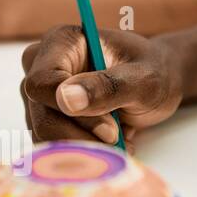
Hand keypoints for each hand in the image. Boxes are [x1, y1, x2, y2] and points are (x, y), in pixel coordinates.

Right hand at [20, 26, 183, 146]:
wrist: (156, 84)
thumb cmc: (153, 72)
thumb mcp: (143, 79)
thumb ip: (108, 86)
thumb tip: (66, 99)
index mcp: (61, 42)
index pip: (42, 84)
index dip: (73, 113)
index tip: (110, 129)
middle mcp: (41, 66)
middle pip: (42, 116)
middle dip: (82, 136)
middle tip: (119, 138)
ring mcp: (40, 95)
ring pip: (46, 137)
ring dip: (84, 148)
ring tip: (119, 139)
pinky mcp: (44, 118)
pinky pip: (52, 147)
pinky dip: (82, 153)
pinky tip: (109, 144)